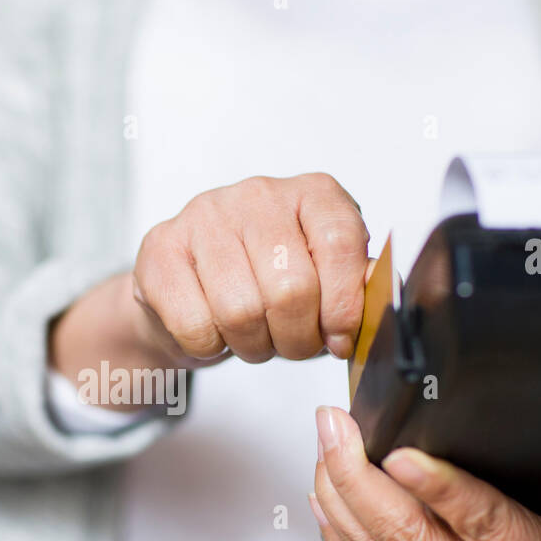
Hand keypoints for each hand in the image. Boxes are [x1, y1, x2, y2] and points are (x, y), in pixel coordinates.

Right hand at [50, 174, 369, 398]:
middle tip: (290, 346)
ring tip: (252, 339)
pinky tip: (213, 332)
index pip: (339, 244)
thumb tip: (381, 300)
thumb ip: (355, 288)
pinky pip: (196, 323)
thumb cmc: (265, 288)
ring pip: (241, 311)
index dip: (343, 306)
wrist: (189, 294)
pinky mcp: (160, 248)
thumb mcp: (324, 285)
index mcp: (313, 194)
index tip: (338, 338)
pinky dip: (210, 346)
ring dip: (253, 345)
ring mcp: (204, 215)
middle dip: (295, 339)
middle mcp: (258, 194)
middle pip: (291, 288)